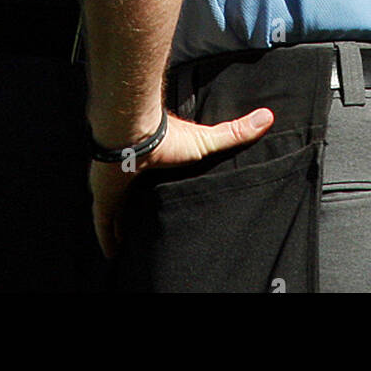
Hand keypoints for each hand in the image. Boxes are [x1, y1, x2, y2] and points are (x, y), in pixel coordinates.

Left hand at [89, 106, 273, 257]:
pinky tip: (113, 253)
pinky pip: (103, 225)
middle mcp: (132, 174)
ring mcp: (115, 188)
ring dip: (123, 223)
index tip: (163, 198)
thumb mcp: (206, 141)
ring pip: (117, 210)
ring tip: (132, 242)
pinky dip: (107, 238)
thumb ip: (233, 132)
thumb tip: (267, 117)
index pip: (153, 178)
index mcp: (153, 160)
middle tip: (149, 226)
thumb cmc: (167, 137)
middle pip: (135, 196)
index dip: (156, 188)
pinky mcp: (104, 201)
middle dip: (139, 208)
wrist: (132, 133)